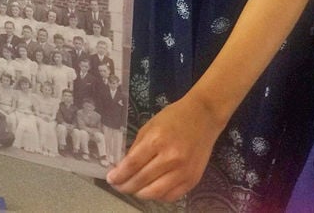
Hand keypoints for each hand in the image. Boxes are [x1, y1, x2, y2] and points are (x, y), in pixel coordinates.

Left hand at [106, 93, 221, 201]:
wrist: (203, 117)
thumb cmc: (174, 117)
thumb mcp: (150, 126)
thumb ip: (138, 147)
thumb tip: (124, 166)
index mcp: (157, 140)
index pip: (133, 164)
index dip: (120, 174)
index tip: (110, 179)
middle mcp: (170, 158)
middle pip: (142, 180)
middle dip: (126, 186)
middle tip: (117, 186)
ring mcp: (183, 171)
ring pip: (156, 192)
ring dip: (140, 194)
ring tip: (132, 189)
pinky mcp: (193, 180)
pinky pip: (171, 196)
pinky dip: (158, 196)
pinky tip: (150, 191)